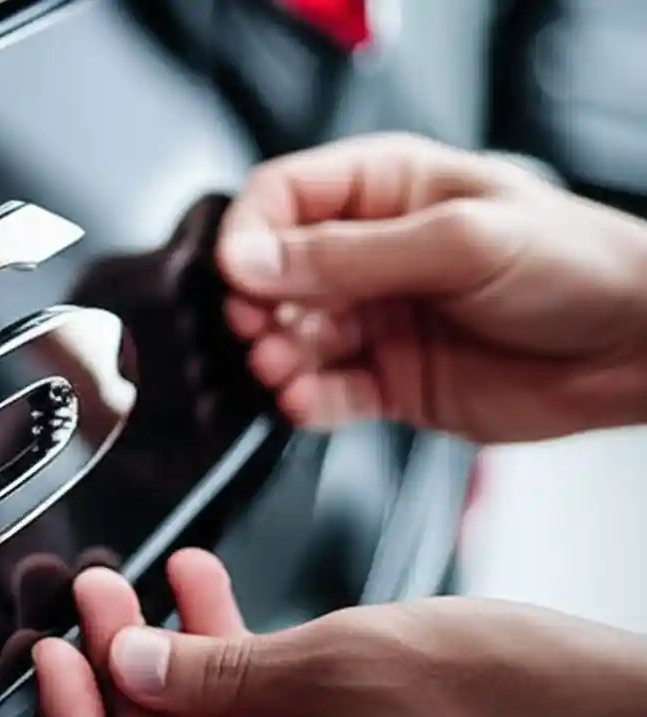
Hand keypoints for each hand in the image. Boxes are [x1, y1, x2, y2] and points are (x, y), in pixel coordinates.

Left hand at [33, 548, 646, 716]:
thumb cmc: (513, 705)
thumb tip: (132, 666)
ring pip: (209, 714)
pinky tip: (206, 585)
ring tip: (141, 575)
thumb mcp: (345, 673)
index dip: (81, 713)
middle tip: (92, 593)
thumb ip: (224, 676)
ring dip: (168, 643)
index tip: (53, 648)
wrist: (622, 710)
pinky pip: (260, 704)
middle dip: (119, 662)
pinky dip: (228, 647)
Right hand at [217, 133, 646, 441]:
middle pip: (273, 273)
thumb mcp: (459, 242)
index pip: (281, 197)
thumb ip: (349, 255)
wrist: (638, 349)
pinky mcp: (388, 379)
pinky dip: (303, 400)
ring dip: (275, 356)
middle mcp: (368, 253)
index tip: (237, 274)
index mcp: (384, 190)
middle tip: (258, 328)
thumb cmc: (576, 264)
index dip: (249, 234)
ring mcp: (375, 319)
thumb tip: (253, 260)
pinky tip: (302, 400)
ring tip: (281, 368)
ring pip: (291, 337)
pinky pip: (323, 392)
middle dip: (255, 305)